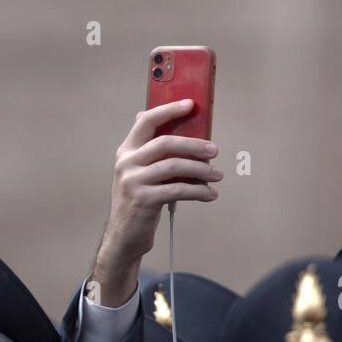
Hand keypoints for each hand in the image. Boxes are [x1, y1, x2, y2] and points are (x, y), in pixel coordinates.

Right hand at [89, 100, 221, 306]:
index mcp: (126, 151)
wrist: (124, 237)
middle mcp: (126, 163)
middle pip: (165, 143)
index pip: (146, 121)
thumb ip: (149, 150)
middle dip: (194, 145)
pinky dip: (198, 192)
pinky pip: (177, 190)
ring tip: (217, 176)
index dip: (169, 110)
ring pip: (174, 166)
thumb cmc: (138, 202)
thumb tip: (166, 120)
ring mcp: (133, 182)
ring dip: (201, 170)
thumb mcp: (139, 173)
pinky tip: (209, 195)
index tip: (190, 104)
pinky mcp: (143, 200)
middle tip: (214, 150)